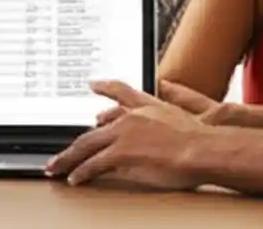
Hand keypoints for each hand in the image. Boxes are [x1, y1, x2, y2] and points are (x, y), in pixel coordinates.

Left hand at [48, 80, 209, 189]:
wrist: (204, 148)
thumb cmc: (200, 141)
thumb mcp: (181, 122)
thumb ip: (163, 122)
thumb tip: (153, 128)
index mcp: (147, 105)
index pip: (120, 91)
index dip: (105, 87)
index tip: (93, 84)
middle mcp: (131, 116)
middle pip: (94, 128)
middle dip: (75, 144)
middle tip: (62, 154)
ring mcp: (124, 133)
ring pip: (87, 145)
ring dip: (69, 159)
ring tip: (58, 168)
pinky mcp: (122, 151)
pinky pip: (94, 163)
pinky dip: (81, 171)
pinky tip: (75, 178)